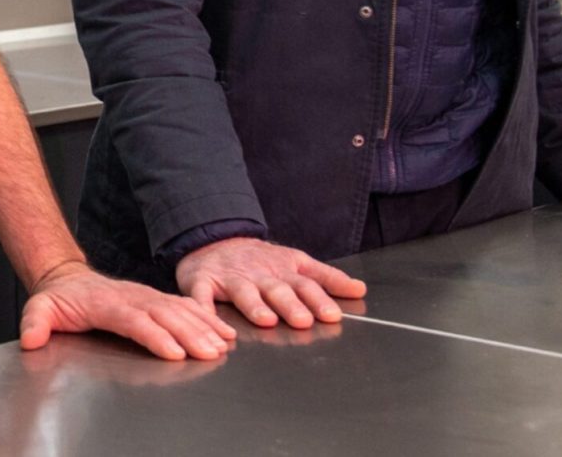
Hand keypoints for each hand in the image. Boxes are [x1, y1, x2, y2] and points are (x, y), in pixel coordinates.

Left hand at [19, 260, 237, 360]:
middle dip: (190, 334)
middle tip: (211, 353)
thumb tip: (31, 338)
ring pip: (179, 311)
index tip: (174, 352)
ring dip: (203, 328)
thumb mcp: (40, 309)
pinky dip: (206, 318)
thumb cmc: (58, 300)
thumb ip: (35, 323)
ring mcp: (146, 297)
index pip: (134, 320)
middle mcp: (132, 298)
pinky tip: (224, 332)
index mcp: (107, 303)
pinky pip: (185, 307)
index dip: (155, 336)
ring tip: (223, 345)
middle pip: (165, 316)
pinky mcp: (157, 300)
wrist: (68, 279)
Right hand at [174, 237, 365, 328]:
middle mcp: (258, 274)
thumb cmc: (261, 260)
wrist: (214, 240)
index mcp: (282, 271)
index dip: (318, 299)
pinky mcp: (202, 281)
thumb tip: (360, 290)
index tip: (332, 314)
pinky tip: (208, 317)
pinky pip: (201, 294)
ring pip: (243, 291)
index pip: (304, 284)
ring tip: (266, 320)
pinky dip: (203, 306)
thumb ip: (328, 278)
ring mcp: (230, 277)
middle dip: (290, 304)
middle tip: (304, 320)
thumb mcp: (297, 262)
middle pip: (276, 289)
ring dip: (254, 305)